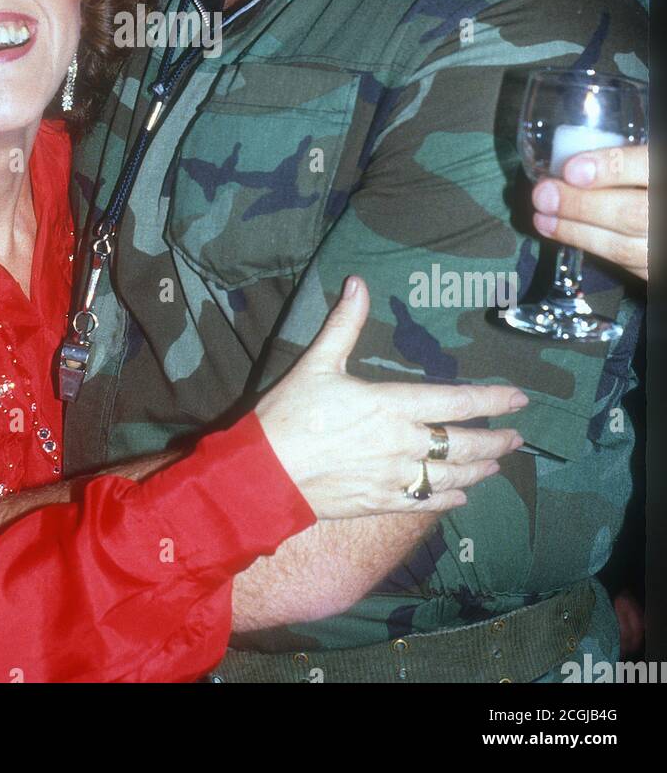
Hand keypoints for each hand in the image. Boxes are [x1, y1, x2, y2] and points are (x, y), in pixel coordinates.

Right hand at [255, 276, 525, 519]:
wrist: (265, 474)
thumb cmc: (290, 415)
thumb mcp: (317, 363)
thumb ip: (344, 324)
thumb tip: (358, 283)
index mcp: (391, 406)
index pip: (456, 403)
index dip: (492, 400)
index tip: (519, 398)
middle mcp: (402, 444)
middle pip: (464, 446)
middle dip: (496, 441)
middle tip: (517, 437)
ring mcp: (395, 478)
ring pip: (452, 478)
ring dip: (480, 471)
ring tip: (496, 465)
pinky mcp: (381, 502)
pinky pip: (426, 503)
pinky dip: (449, 500)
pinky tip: (460, 497)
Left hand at [532, 144, 647, 280]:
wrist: (660, 214)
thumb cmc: (647, 179)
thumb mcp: (644, 162)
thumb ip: (622, 155)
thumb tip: (574, 153)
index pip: (648, 165)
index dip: (612, 168)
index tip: (572, 170)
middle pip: (634, 213)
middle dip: (582, 206)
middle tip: (543, 195)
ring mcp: (664, 244)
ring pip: (623, 247)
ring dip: (575, 232)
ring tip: (542, 218)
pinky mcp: (656, 268)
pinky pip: (624, 264)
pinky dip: (589, 247)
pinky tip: (563, 233)